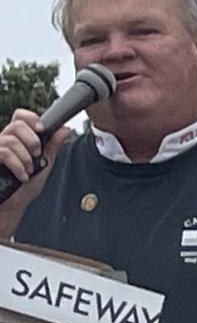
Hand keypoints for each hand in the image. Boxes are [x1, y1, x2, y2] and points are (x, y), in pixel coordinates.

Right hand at [0, 111, 67, 238]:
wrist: (13, 206)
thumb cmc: (25, 188)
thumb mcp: (44, 165)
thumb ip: (52, 146)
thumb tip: (65, 129)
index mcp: (17, 138)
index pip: (20, 116)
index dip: (30, 118)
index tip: (41, 129)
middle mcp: (4, 140)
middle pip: (16, 124)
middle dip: (32, 140)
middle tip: (36, 155)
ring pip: (11, 139)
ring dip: (26, 158)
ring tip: (28, 170)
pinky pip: (4, 152)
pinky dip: (18, 165)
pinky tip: (22, 176)